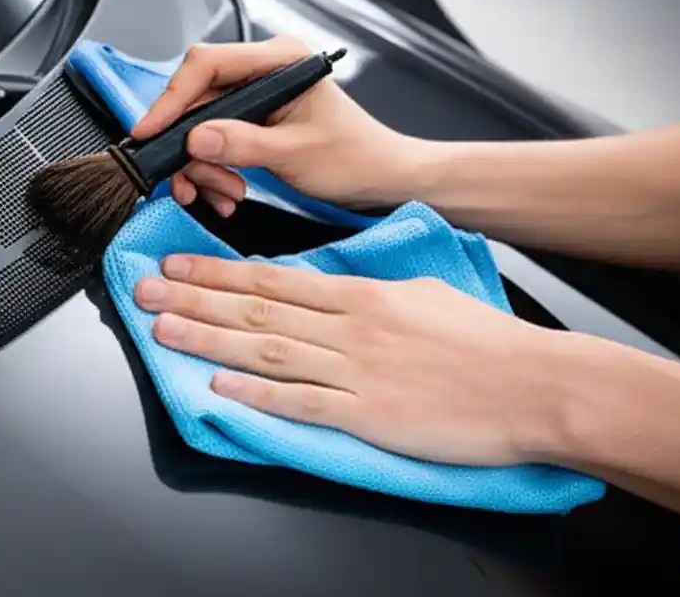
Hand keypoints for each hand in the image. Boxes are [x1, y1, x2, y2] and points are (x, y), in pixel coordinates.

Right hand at [131, 35, 429, 215]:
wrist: (380, 178)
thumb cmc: (356, 157)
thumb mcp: (295, 154)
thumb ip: (244, 144)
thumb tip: (197, 137)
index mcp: (279, 60)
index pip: (206, 65)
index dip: (172, 97)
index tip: (150, 130)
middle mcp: (263, 71)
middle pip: (197, 98)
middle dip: (190, 147)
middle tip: (191, 182)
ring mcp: (256, 96)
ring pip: (200, 126)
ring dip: (202, 166)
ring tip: (223, 193)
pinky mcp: (252, 121)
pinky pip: (214, 142)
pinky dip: (213, 170)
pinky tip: (227, 191)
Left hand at [133, 254, 574, 466]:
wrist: (533, 384)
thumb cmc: (484, 342)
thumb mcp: (423, 295)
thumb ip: (371, 291)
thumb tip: (333, 286)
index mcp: (362, 295)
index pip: (274, 278)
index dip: (218, 272)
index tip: (178, 263)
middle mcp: (350, 328)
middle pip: (257, 311)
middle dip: (195, 299)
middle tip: (146, 289)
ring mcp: (357, 372)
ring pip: (267, 352)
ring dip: (208, 341)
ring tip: (163, 330)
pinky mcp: (370, 415)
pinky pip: (303, 403)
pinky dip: (257, 397)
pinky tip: (219, 391)